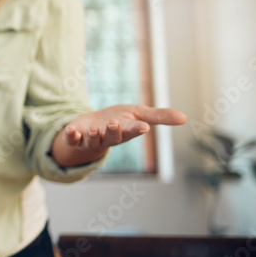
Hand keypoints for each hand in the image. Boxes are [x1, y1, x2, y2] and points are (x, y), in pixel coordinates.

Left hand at [52, 104, 186, 167]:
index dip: (136, 129)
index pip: (132, 131)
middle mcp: (108, 138)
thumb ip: (160, 116)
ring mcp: (91, 139)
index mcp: (125, 132)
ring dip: (92, 136)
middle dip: (113, 132)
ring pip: (92, 141)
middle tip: (114, 124)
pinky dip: (71, 136)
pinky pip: (72, 140)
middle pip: (112, 138)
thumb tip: (185, 118)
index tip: (143, 127)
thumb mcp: (139, 115)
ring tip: (92, 130)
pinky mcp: (75, 137)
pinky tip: (70, 130)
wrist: (91, 127)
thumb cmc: (118, 121)